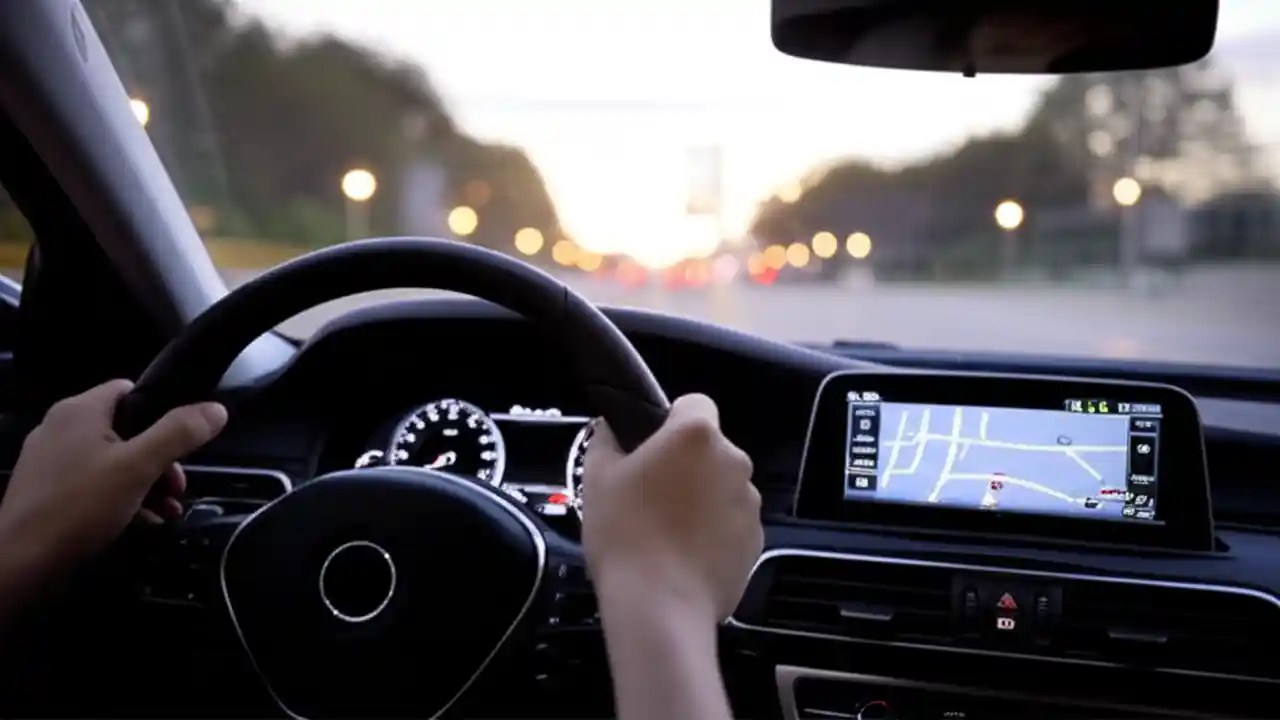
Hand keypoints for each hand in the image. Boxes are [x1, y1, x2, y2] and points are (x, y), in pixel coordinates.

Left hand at [0, 380, 226, 592]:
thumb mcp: (138, 467)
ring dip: (146, 483)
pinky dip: (121, 497)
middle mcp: (60, 428)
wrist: (19, 564)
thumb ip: (178, 434)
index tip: (183, 444)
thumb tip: (216, 409)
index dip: (162, 412)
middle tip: (179, 489)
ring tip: (168, 511)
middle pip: (126, 430)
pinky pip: (94, 483)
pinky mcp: (46, 491)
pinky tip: (142, 521)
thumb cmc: (79, 507)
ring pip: (112, 460)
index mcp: (79, 411)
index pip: (129, 391)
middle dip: (160, 460)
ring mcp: (50, 461)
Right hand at [582, 393, 761, 622]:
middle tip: (651, 494)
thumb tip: (612, 428)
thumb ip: (607, 440)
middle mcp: (734, 461)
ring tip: (667, 531)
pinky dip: (715, 532)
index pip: (693, 403)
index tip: (650, 449)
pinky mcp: (757, 541)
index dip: (671, 421)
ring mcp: (751, 503)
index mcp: (696, 435)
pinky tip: (685, 556)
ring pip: (722, 487)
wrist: (659, 606)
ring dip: (702, 498)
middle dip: (687, 464)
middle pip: (710, 449)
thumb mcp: (597, 478)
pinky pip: (732, 523)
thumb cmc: (624, 532)